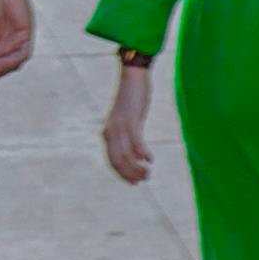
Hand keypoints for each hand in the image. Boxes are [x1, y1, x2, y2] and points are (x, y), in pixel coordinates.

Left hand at [101, 69, 154, 185]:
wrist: (133, 76)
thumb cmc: (132, 97)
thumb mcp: (128, 119)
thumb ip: (128, 135)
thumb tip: (136, 154)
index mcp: (109, 133)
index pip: (113, 161)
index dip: (123, 174)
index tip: (134, 183)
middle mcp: (111, 132)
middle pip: (118, 161)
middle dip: (130, 174)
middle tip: (144, 179)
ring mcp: (120, 126)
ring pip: (127, 155)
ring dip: (137, 167)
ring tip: (148, 173)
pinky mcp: (131, 119)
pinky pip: (136, 142)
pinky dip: (142, 153)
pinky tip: (150, 160)